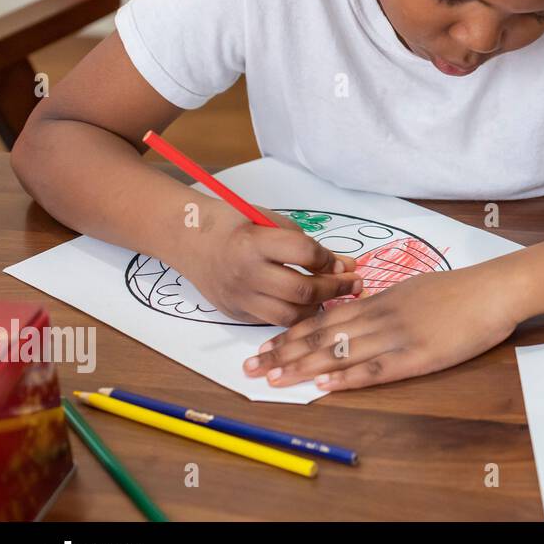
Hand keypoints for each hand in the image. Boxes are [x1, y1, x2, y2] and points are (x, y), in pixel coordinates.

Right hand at [176, 204, 361, 325]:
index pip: (304, 254)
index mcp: (254, 242)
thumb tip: (347, 265)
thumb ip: (307, 245)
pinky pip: (272, 321)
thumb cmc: (235, 224)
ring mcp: (239, 297)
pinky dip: (295, 316)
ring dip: (318, 309)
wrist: (189, 239)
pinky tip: (308, 306)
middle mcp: (246, 274)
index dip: (330, 260)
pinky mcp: (235, 313)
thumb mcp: (271, 222)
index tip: (344, 263)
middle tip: (354, 284)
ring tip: (332, 297)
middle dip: (335, 289)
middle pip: (302, 291)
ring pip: (290, 316)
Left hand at [241, 264, 518, 390]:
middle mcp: (380, 316)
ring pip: (341, 351)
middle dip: (284, 352)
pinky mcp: (417, 355)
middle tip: (251, 366)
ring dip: (303, 365)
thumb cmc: (461, 290)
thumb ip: (388, 301)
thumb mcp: (416, 288)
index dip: (292, 334)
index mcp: (380, 300)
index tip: (265, 346)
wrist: (493, 290)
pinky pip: (375, 368)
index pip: (325, 318)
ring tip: (272, 378)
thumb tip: (364, 308)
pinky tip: (323, 383)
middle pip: (323, 335)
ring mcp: (397, 336)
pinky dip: (347, 377)